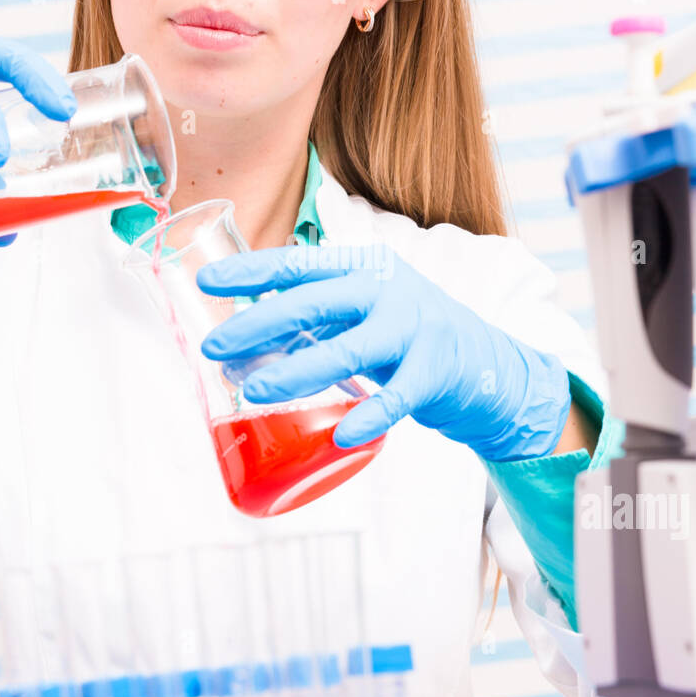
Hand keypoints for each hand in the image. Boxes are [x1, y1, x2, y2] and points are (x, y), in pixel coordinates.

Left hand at [197, 243, 571, 458]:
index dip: (251, 271)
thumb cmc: (408, 337)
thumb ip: (314, 320)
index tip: (207, 282)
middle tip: (214, 348)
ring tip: (254, 392)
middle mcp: (388, 289)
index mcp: (364, 267)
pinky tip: (341, 433)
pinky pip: (398, 397)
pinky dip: (369, 417)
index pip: (298, 263)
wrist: (488, 365)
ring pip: (348, 349)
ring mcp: (416, 327)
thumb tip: (242, 343)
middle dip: (258, 325)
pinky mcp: (437, 370)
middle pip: (314, 302)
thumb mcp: (363, 314)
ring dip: (296, 371)